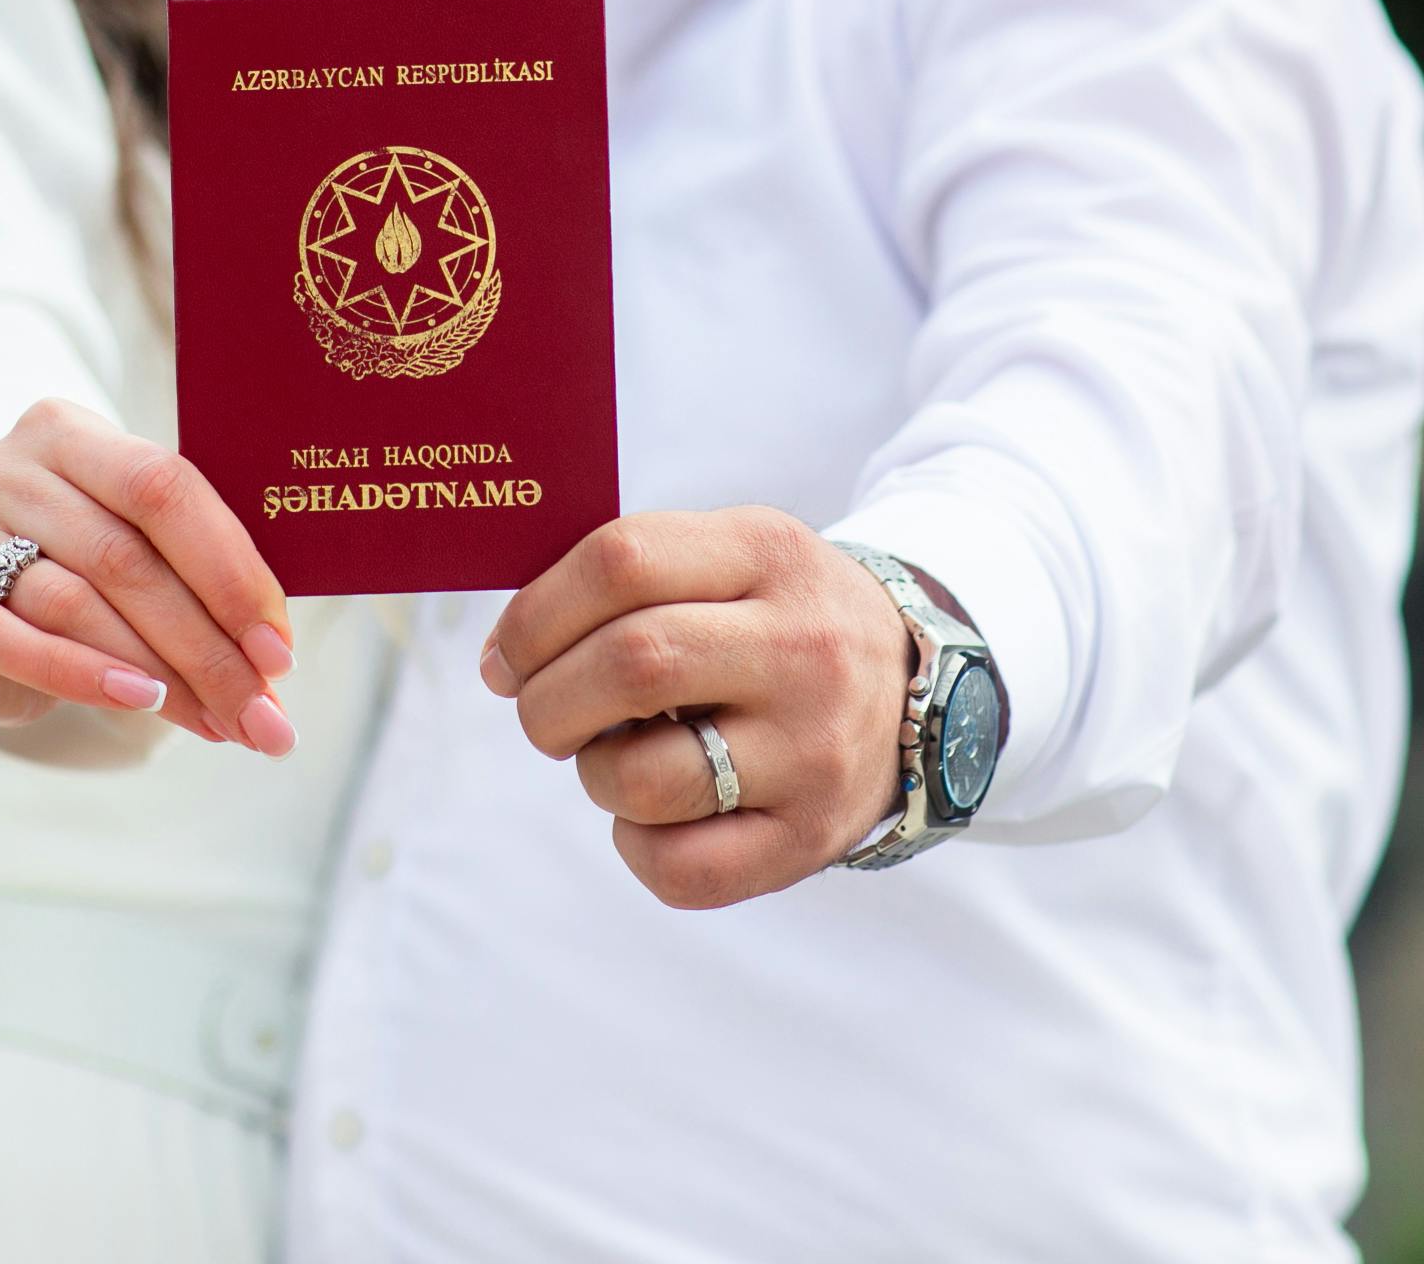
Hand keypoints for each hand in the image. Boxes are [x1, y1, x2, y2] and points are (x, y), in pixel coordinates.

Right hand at [0, 399, 298, 754]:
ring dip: (164, 675)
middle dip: (208, 645)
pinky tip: (143, 702)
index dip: (230, 570)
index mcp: (68, 431)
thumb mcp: (124, 529)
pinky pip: (16, 645)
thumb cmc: (71, 557)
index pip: (163, 487)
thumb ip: (187, 560)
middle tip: (262, 712)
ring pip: (80, 605)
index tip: (279, 648)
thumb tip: (272, 648)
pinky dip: (85, 676)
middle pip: (126, 558)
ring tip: (221, 722)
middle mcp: (7, 469)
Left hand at [482, 506, 913, 907]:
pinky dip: (638, 846)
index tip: (506, 655)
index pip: (622, 561)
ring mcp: (812, 750)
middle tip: (543, 712)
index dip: (535, 613)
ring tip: (616, 757)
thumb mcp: (732, 556)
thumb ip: (632, 574)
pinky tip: (655, 813)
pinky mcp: (809, 837)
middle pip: (629, 664)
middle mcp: (801, 649)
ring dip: (594, 774)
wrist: (917, 694)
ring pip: (642, 777)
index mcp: (768, 554)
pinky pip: (681, 869)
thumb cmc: (778, 620)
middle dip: (548, 700)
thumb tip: (508, 647)